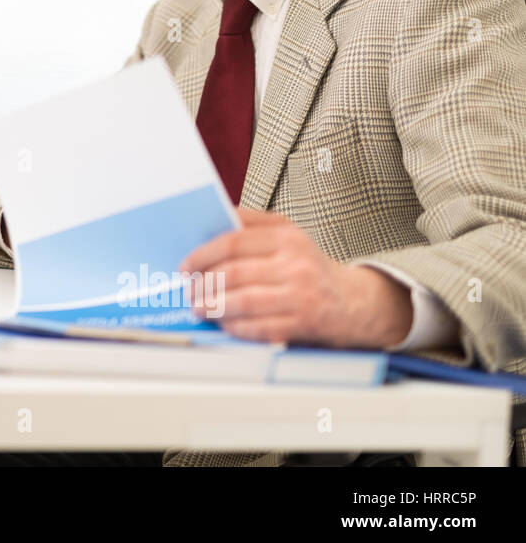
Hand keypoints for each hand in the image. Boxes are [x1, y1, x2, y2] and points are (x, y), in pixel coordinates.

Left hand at [177, 208, 413, 348]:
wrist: (356, 302)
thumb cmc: (312, 266)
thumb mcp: (289, 234)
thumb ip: (252, 222)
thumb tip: (215, 215)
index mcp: (287, 238)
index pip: (233, 243)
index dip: (202, 255)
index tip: (186, 266)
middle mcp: (294, 265)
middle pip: (233, 273)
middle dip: (202, 284)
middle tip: (188, 290)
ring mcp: (300, 296)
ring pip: (242, 302)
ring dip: (213, 307)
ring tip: (199, 307)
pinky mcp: (303, 324)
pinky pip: (259, 327)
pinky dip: (235, 327)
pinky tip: (223, 323)